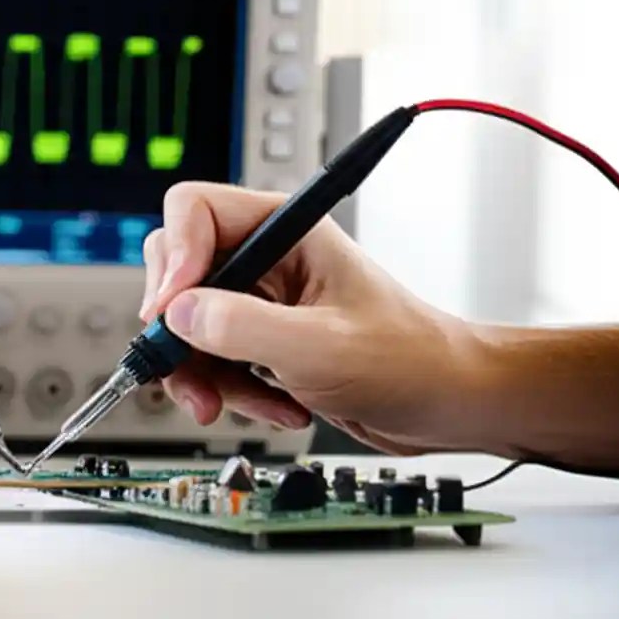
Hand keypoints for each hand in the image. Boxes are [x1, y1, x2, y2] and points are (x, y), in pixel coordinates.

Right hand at [139, 182, 488, 455]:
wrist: (446, 405)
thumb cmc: (411, 361)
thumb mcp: (321, 346)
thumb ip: (242, 327)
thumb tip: (178, 314)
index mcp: (287, 230)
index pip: (195, 211)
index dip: (174, 258)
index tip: (171, 310)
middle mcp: (267, 259)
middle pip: (179, 272)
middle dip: (180, 330)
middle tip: (187, 370)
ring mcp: (262, 302)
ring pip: (189, 326)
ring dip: (206, 374)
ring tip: (242, 404)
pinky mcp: (260, 342)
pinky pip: (213, 361)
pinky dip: (231, 392)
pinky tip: (277, 407)